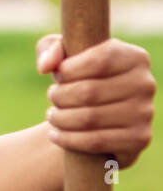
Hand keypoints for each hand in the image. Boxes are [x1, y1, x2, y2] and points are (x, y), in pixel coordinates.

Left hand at [36, 35, 155, 169]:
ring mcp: (145, 113)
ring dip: (60, 118)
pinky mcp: (139, 138)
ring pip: (89, 118)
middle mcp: (145, 84)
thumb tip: (45, 66)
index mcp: (134, 57)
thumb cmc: (78, 77)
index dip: (69, 69)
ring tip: (53, 115)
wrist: (97, 116)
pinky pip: (95, 141)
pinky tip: (56, 134)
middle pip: (89, 92)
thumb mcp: (63, 55)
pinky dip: (68, 139)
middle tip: (53, 96)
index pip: (99, 60)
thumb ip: (50, 49)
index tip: (58, 75)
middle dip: (59, 96)